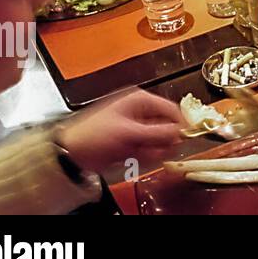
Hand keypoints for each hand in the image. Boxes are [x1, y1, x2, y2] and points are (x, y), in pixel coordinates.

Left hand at [54, 89, 182, 174]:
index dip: (180, 122)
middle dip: (163, 140)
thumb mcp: (129, 132)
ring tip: (141, 153)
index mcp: (139, 101)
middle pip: (166, 126)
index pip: (171, 108)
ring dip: (153, 150)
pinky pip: (148, 150)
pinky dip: (144, 155)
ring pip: (158, 140)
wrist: (71, 154)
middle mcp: (139, 113)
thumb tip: (180, 131)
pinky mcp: (131, 143)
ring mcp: (135, 129)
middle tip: (158, 148)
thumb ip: (157, 132)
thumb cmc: (92, 135)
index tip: (186, 135)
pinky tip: (135, 157)